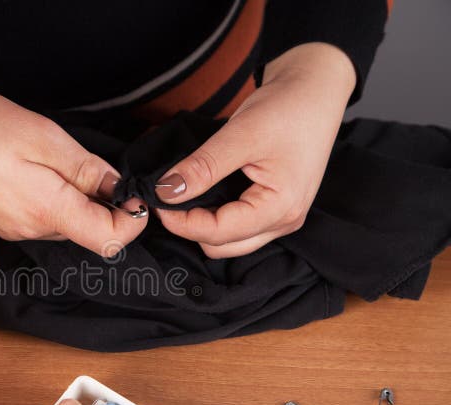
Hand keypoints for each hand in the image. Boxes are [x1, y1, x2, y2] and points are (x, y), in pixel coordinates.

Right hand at [0, 72, 147, 255]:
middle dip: (104, 204)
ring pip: (69, 224)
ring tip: (60, 162)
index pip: (109, 241)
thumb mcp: (47, 139)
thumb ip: (88, 169)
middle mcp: (32, 231)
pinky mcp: (7, 222)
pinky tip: (41, 170)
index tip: (134, 193)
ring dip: (79, 199)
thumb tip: (119, 188)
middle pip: (90, 233)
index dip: (132, 220)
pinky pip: (47, 218)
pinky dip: (58, 199)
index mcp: (47, 212)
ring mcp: (17, 229)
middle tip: (94, 165)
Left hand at [155, 43, 355, 257]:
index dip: (181, 221)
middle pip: (221, 245)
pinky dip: (214, 216)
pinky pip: (236, 228)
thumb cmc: (288, 109)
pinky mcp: (273, 210)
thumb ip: (203, 167)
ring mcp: (280, 219)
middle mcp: (283, 222)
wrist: (315, 92)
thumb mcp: (240, 135)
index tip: (156, 197)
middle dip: (189, 226)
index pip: (217, 233)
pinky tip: (201, 194)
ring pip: (227, 242)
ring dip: (200, 224)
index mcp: (281, 208)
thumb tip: (166, 191)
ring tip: (182, 194)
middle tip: (166, 195)